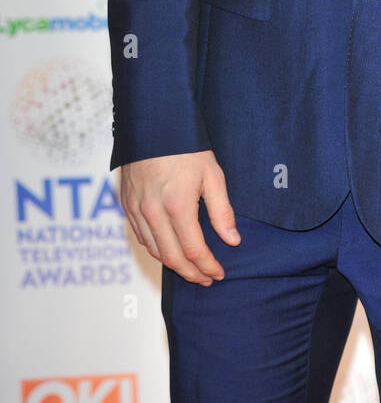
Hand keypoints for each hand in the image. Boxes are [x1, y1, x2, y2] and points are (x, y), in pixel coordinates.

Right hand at [120, 149, 240, 284]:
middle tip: (207, 279)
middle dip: (191, 273)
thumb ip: (222, 211)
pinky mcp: (127, 205)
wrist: (154, 123)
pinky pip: (141, 237)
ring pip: (154, 250)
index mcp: (177, 205)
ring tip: (192, 269)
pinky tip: (170, 249)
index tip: (219, 273)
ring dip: (174, 265)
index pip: (193, 251)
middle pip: (172, 258)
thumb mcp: (212, 175)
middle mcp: (152, 212)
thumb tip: (232, 240)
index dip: (207, 266)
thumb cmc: (186, 147)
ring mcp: (136, 210)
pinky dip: (157, 249)